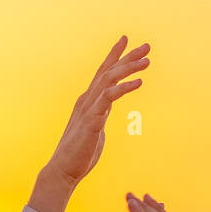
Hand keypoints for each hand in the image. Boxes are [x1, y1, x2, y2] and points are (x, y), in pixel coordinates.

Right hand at [46, 36, 150, 186]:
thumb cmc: (79, 153)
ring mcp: (89, 109)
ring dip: (128, 69)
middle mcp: (87, 100)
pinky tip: (139, 83)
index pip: (102, 72)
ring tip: (147, 62)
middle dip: (127, 57)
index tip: (125, 40)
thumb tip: (104, 112)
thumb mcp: (94, 128)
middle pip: (108, 71)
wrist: (63, 171)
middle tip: (146, 46)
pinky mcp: (92, 121)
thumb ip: (99, 116)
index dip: (114, 56)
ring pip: (109, 80)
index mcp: (88, 101)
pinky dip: (124, 88)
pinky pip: (109, 99)